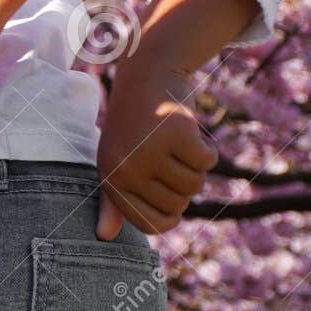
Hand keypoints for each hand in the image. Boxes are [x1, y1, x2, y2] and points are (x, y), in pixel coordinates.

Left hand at [95, 60, 217, 238]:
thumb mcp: (115, 162)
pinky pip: (208, 162)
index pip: (153, 225)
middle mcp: (127, 168)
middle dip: (181, 182)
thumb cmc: (130, 126)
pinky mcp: (177, 133)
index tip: (165, 188)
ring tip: (173, 140)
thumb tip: (103, 236)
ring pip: (195, 184)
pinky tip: (189, 129)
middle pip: (179, 204)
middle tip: (165, 151)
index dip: (170, 212)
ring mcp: (151, 151)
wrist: (146, 74)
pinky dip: (207, 148)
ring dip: (194, 164)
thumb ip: (113, 201)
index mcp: (111, 180)